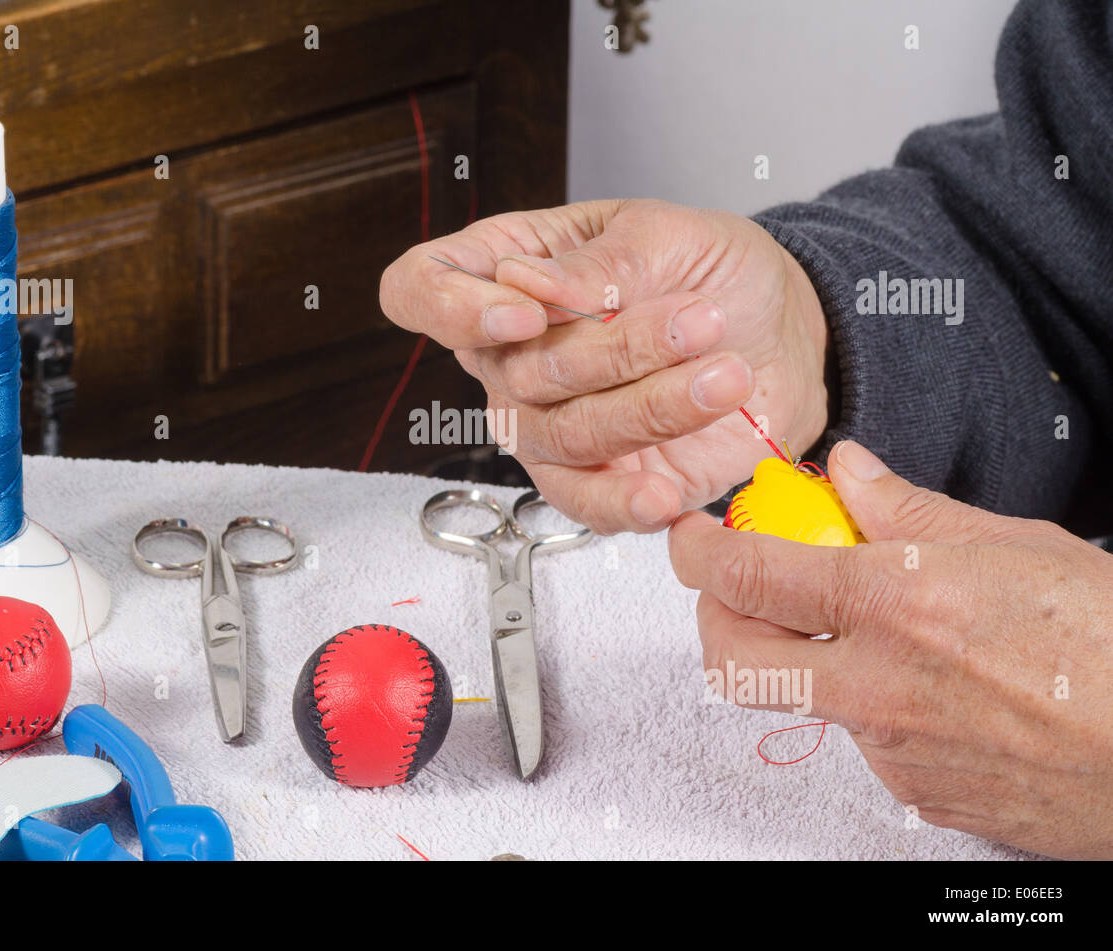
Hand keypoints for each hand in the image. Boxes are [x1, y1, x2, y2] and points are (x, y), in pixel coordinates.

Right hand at [379, 199, 829, 533]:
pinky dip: (624, 502)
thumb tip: (523, 282)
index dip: (453, 309)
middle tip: (699, 319)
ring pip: (562, 434)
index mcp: (503, 274)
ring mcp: (545, 423)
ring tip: (723, 376)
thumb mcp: (665, 235)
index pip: (420, 290)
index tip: (526, 314)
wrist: (779, 334)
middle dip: (616, 350)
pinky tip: (664, 492)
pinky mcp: (595, 479)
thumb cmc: (708, 270)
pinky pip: (583, 504)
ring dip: (650, 407)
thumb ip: (598, 264)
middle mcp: (509, 356)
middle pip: (517, 371)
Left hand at [669, 440, 1112, 858]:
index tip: (691, 536)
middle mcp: (879, 685)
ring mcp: (892, 749)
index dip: (698, 551)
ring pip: (802, 698)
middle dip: (715, 616)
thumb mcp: (1015, 546)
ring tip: (876, 627)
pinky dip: (872, 700)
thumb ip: (909, 511)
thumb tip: (847, 474)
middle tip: (741, 586)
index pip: (747, 577)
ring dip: (809, 657)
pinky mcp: (915, 793)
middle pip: (732, 660)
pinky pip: (863, 738)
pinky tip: (931, 680)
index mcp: (897, 605)